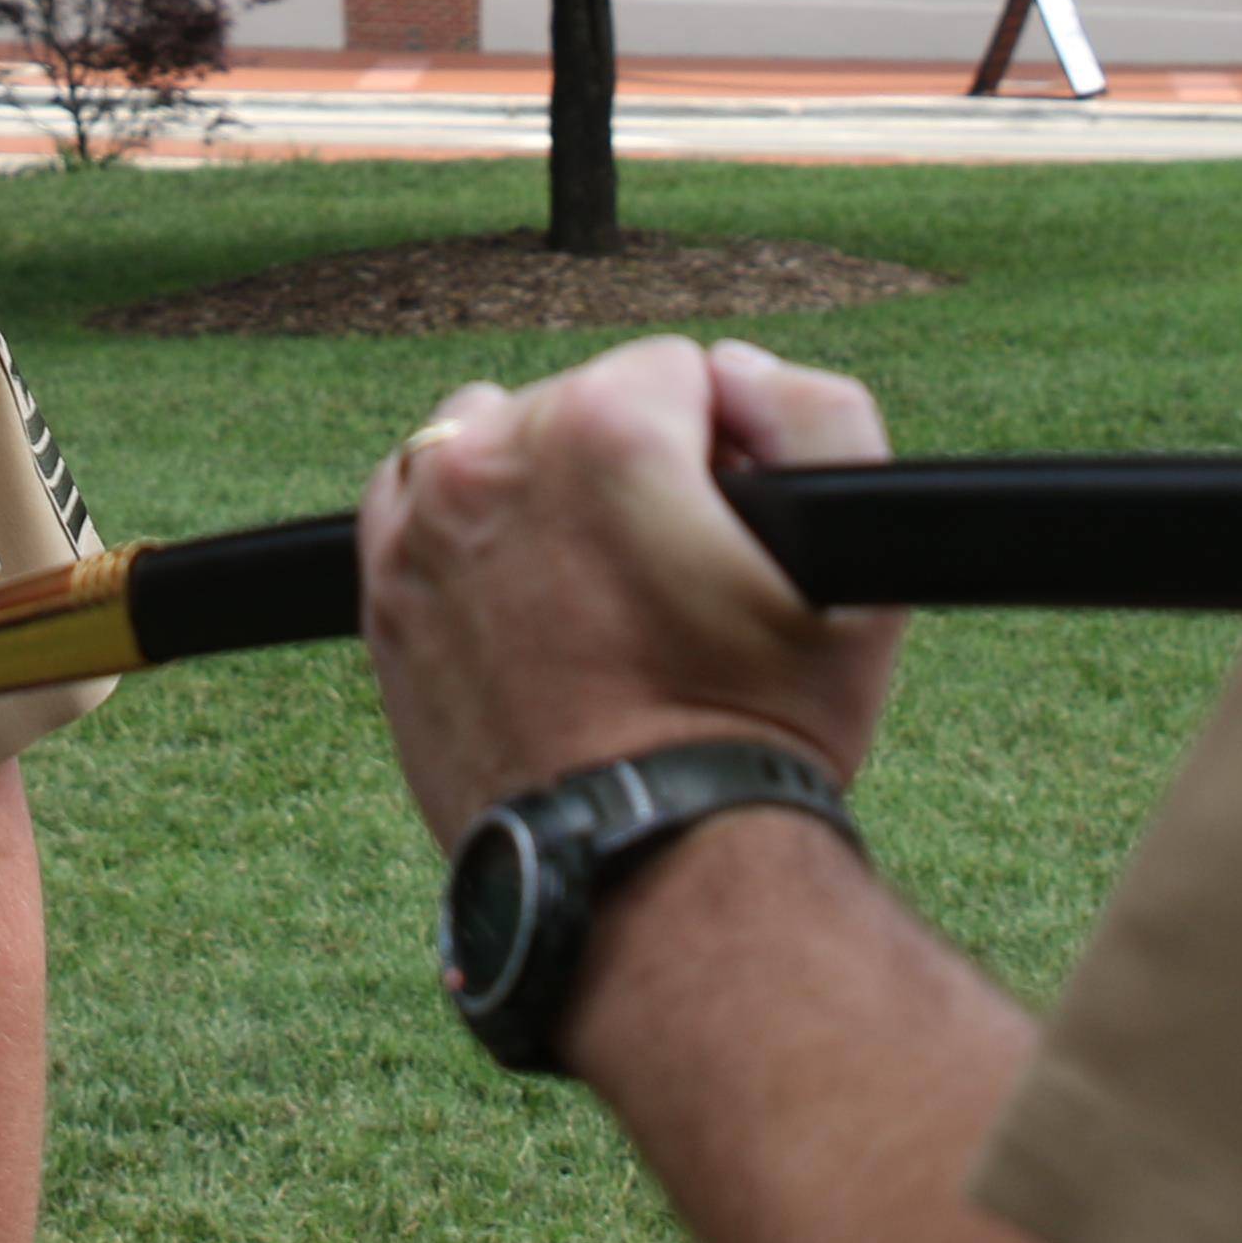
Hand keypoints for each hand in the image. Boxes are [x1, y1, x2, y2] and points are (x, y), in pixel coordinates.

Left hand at [360, 337, 905, 851]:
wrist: (650, 869)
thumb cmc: (757, 728)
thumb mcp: (859, 563)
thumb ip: (817, 412)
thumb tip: (728, 373)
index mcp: (605, 427)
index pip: (678, 375)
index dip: (723, 453)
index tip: (727, 538)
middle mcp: (493, 459)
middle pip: (581, 404)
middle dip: (628, 471)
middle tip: (667, 585)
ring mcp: (422, 530)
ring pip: (492, 443)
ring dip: (542, 489)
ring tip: (596, 591)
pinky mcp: (382, 598)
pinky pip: (414, 508)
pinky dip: (464, 530)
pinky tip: (520, 593)